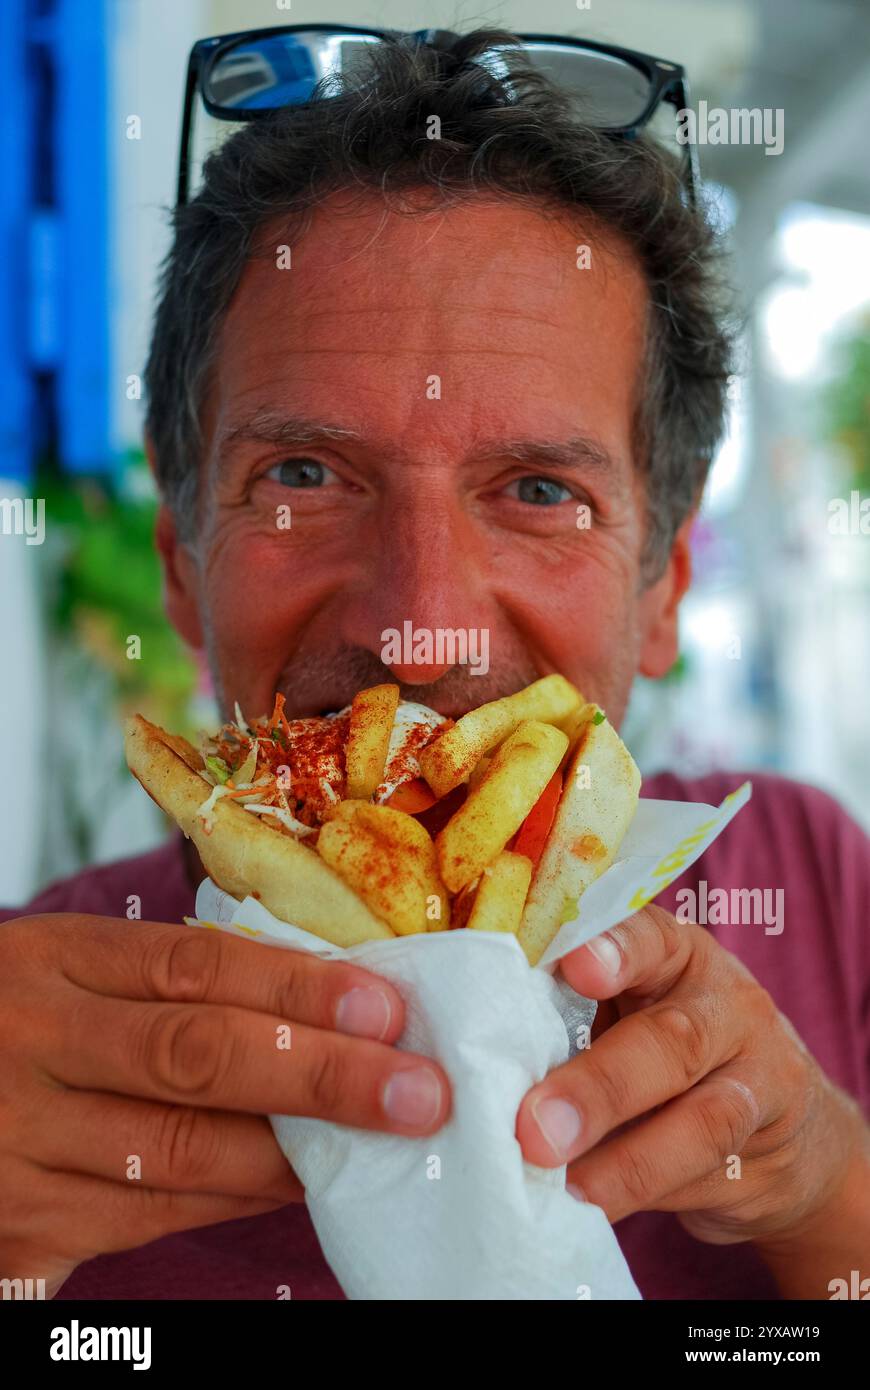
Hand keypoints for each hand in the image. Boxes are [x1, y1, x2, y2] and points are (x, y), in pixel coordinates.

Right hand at [0, 913, 448, 1295]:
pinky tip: (300, 1186)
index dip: (297, 988)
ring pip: (178, 1153)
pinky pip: (147, 1219)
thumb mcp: (69, 968)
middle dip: (322, 1077)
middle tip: (418, 1090)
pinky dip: (237, 1200)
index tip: (386, 1007)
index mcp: (51, 960)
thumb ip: (170, 978)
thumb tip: (321, 993)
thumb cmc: (18, 1018)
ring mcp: (17, 1145)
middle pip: (195, 1059)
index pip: (192, 967)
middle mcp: (31, 1046)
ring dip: (296, 1152)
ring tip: (383, 1142)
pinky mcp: (18, 1230)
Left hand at [516, 906, 867, 1259]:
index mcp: (676, 955)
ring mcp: (757, 1081)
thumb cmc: (664, 1055)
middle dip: (599, 1087)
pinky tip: (592, 1207)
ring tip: (565, 1187)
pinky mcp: (765, 1156)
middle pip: (671, 1040)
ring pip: (702, 1119)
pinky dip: (643, 1193)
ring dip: (625, 1161)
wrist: (786, 1136)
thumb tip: (470, 1064)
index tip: (574, 968)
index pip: (650, 937)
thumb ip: (567, 1019)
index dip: (614, 950)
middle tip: (535, 1128)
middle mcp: (726, 1007)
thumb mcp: (628, 1013)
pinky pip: (706, 1176)